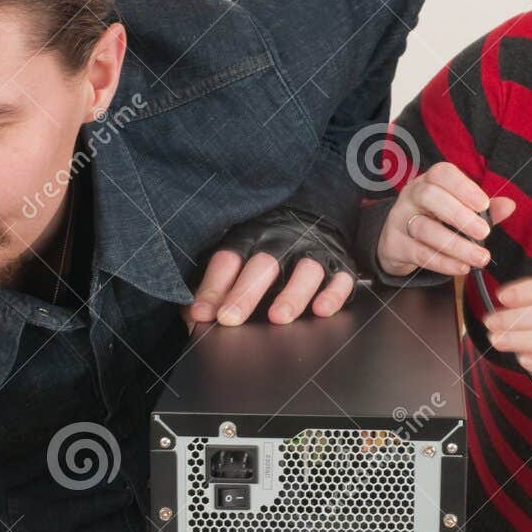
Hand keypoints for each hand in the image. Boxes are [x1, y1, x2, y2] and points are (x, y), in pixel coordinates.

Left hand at [186, 248, 354, 326]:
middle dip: (245, 292)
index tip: (200, 313)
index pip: (228, 260)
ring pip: (304, 271)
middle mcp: (282, 242)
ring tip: (278, 318)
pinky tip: (321, 310)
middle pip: (262, 265)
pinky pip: (340, 279)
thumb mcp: (239, 254)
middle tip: (230, 317)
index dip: (213, 287)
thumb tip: (190, 317)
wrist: (315, 214)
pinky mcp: (340, 264)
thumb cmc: (268, 244)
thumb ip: (217, 285)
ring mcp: (313, 252)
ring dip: (291, 295)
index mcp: (250, 238)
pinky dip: (332, 295)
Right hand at [377, 162, 515, 276]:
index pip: (442, 174)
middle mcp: (411, 195)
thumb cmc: (433, 221)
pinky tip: (461, 267)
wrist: (397, 242)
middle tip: (484, 233)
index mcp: (429, 181)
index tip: (484, 205)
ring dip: (456, 245)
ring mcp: (399, 219)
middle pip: (429, 197)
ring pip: (424, 228)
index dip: (463, 187)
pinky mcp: (394, 244)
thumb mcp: (458, 211)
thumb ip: (482, 210)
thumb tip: (509, 206)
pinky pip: (418, 253)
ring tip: (479, 257)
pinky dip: (443, 262)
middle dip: (459, 215)